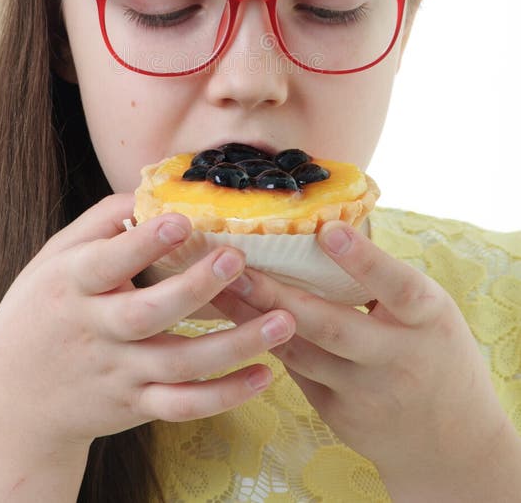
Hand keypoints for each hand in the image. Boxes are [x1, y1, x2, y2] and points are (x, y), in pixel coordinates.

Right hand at [0, 194, 295, 452]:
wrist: (14, 401)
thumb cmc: (41, 311)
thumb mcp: (53, 259)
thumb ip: (99, 223)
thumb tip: (150, 190)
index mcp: (71, 286)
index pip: (107, 263)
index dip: (143, 243)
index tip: (181, 220)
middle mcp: (95, 331)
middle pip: (148, 314)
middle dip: (195, 287)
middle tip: (238, 258)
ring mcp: (118, 373)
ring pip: (180, 364)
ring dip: (235, 344)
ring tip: (283, 319)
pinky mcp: (136, 405)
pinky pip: (185, 406)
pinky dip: (226, 396)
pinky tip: (266, 374)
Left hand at [212, 220, 516, 496]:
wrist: (450, 443)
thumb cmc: (435, 352)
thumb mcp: (430, 312)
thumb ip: (387, 281)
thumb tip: (328, 227)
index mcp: (427, 320)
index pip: (396, 287)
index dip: (364, 260)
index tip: (328, 230)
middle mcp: (395, 358)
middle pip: (331, 326)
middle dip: (279, 295)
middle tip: (238, 264)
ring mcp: (364, 393)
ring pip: (301, 352)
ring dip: (255, 319)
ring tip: (218, 286)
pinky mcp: (339, 415)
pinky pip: (297, 372)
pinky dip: (265, 344)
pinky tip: (236, 320)